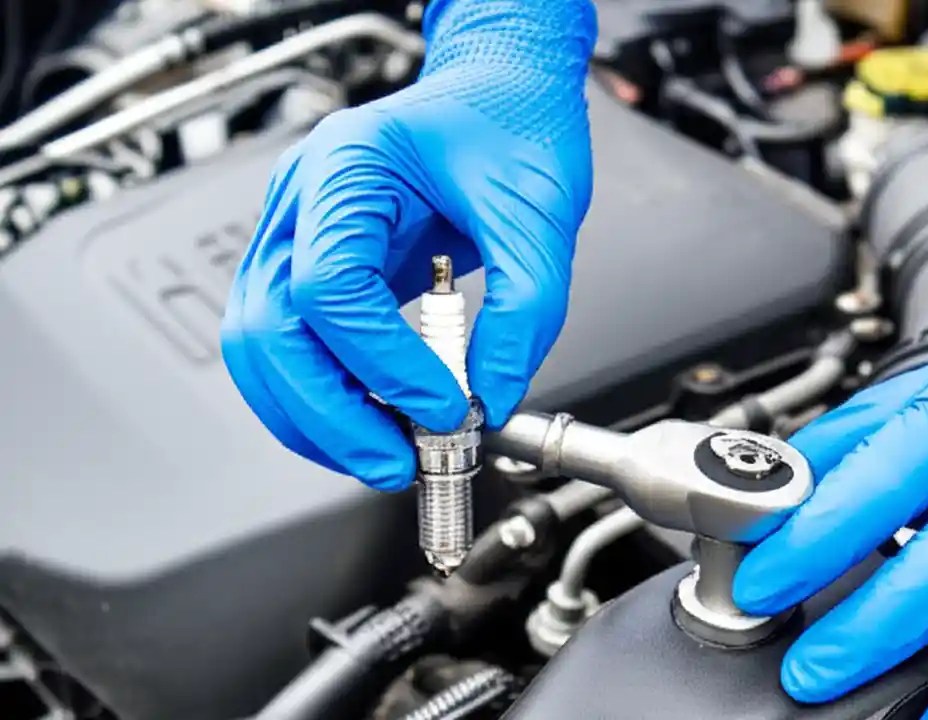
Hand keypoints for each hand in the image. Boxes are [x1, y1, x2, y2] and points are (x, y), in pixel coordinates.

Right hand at [220, 0, 596, 489]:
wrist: (502, 94)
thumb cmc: (511, 125)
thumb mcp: (540, 212)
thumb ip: (526, 309)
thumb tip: (493, 395)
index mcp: (347, 168)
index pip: (329, 288)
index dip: (382, 364)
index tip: (444, 406)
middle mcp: (303, 202)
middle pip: (269, 330)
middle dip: (329, 414)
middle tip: (394, 462)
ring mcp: (296, 235)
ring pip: (260, 347)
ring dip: (315, 418)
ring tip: (383, 456)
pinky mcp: (311, 267)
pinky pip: (289, 345)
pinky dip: (320, 397)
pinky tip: (370, 423)